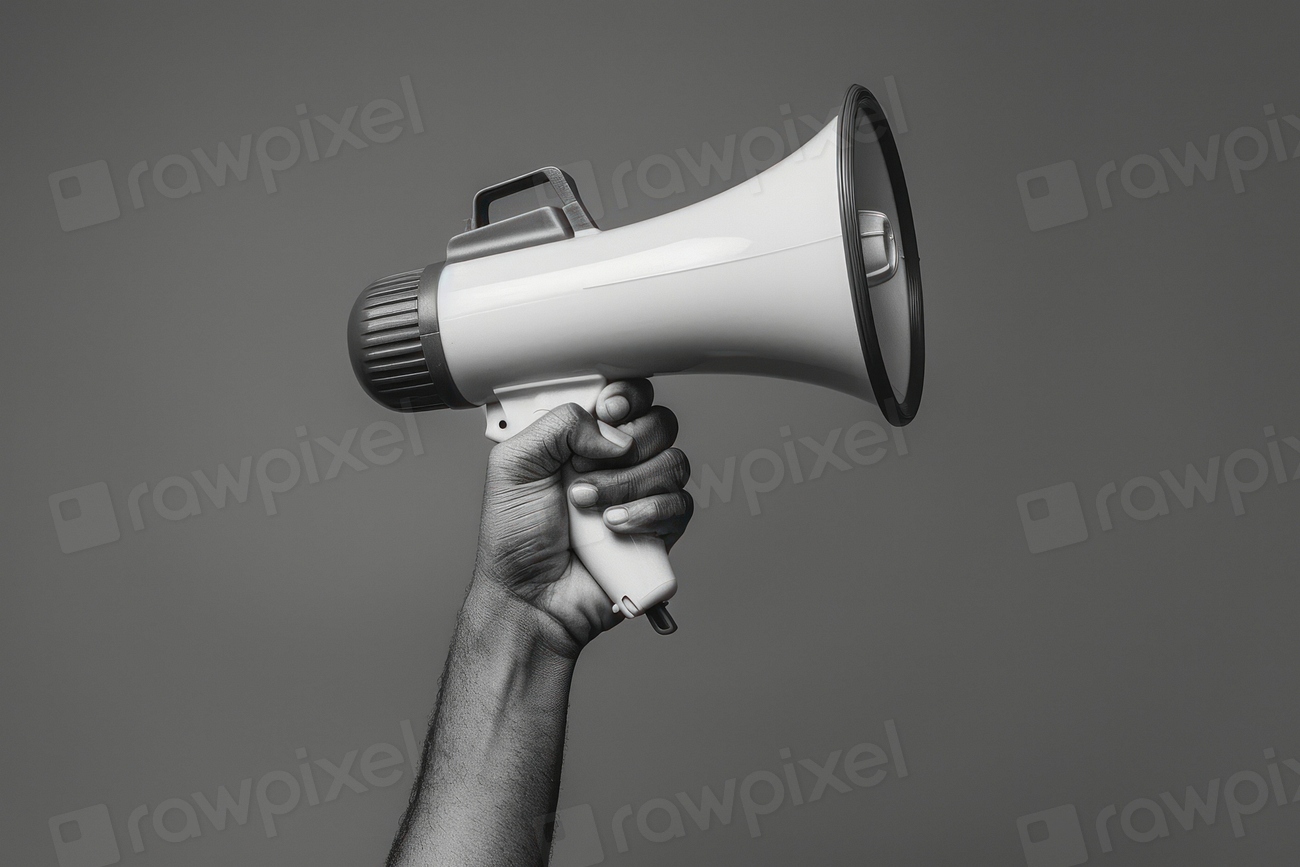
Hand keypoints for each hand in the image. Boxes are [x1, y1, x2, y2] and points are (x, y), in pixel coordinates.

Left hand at [471, 379, 691, 655]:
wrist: (530, 597)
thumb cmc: (515, 538)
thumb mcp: (513, 465)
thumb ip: (558, 425)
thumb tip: (610, 430)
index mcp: (584, 437)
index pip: (627, 395)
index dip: (626, 396)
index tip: (608, 410)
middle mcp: (617, 461)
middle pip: (659, 422)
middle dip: (626, 444)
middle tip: (585, 468)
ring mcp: (641, 494)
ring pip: (673, 462)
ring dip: (628, 482)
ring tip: (589, 506)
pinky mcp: (659, 529)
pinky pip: (680, 504)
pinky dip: (648, 512)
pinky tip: (616, 526)